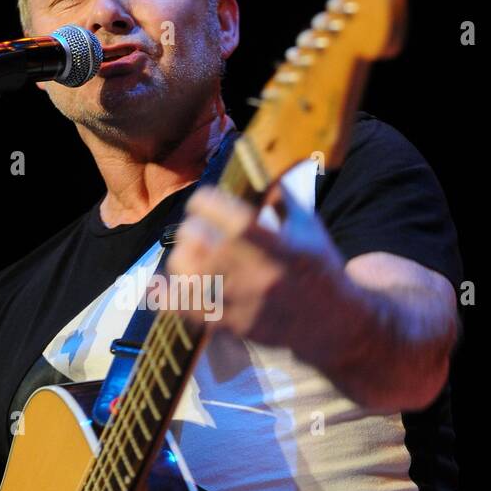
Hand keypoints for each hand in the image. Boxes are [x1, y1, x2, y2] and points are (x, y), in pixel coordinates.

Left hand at [164, 180, 341, 347]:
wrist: (334, 323)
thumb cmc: (319, 268)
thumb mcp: (309, 226)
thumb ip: (281, 196)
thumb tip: (258, 166)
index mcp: (277, 245)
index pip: (227, 217)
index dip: (205, 202)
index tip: (203, 200)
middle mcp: (256, 274)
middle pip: (198, 242)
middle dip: (192, 228)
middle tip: (198, 228)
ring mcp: (242, 302)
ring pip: (186, 273)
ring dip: (182, 257)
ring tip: (190, 252)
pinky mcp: (232, 325)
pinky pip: (187, 311)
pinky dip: (166, 296)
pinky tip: (156, 286)